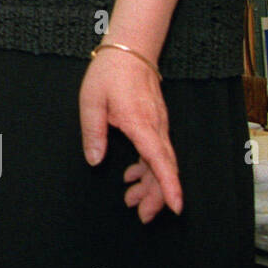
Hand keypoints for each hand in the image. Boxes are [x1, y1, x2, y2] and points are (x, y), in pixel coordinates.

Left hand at [79, 48, 181, 220]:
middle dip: (157, 195)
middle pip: (164, 167)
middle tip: (143, 217)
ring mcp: (158, 125)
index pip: (160, 160)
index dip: (169, 186)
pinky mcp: (154, 123)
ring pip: (161, 162)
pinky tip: (132, 176)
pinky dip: (146, 168)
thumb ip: (93, 133)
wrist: (130, 50)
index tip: (176, 207)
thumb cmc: (109, 74)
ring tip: (132, 202)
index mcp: (141, 124)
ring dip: (150, 184)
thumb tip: (94, 161)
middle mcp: (155, 127)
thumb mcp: (91, 101)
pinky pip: (155, 151)